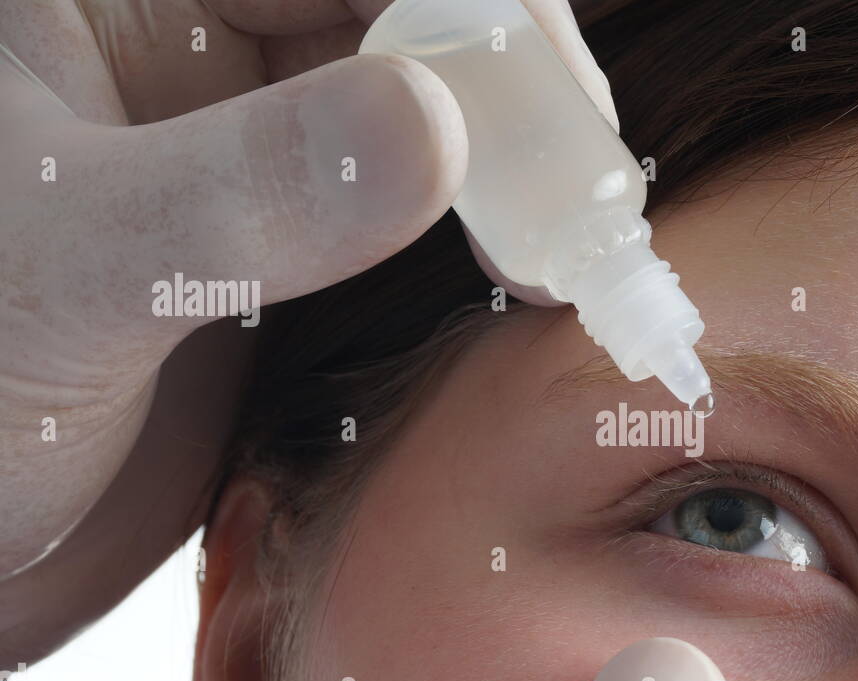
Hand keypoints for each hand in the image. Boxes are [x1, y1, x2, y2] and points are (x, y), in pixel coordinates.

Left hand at [0, 0, 616, 665]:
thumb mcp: (74, 275)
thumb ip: (244, 198)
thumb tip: (435, 127)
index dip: (469, 3)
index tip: (555, 90)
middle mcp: (184, 55)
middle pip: (399, 15)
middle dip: (505, 85)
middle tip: (582, 186)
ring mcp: (243, 153)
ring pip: (419, 110)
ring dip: (510, 162)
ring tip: (573, 243)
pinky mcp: (286, 244)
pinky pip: (409, 207)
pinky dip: (482, 232)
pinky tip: (524, 275)